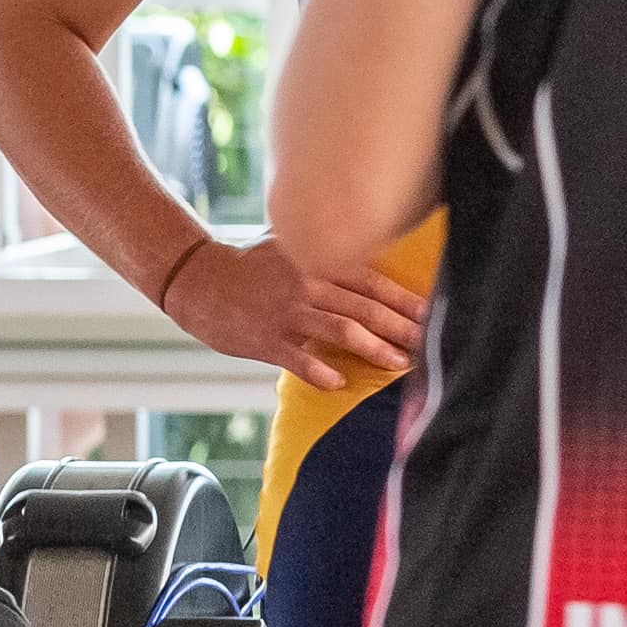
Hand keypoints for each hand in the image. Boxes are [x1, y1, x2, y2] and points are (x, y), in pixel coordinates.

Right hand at [158, 235, 424, 392]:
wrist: (195, 278)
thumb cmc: (244, 264)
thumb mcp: (287, 244)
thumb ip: (323, 252)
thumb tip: (363, 257)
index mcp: (316, 260)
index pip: (371, 281)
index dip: (404, 299)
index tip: (430, 314)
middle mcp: (307, 283)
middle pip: (366, 307)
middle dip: (402, 328)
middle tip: (428, 346)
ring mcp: (286, 312)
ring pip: (342, 330)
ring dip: (375, 348)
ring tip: (399, 364)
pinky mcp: (264, 338)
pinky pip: (298, 358)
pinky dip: (320, 371)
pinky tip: (339, 382)